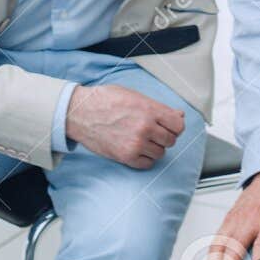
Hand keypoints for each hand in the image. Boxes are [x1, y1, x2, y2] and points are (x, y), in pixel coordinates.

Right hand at [65, 84, 184, 168]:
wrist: (80, 113)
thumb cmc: (104, 100)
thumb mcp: (134, 95)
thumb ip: (158, 107)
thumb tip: (179, 115)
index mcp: (149, 109)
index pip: (178, 125)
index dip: (175, 125)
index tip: (169, 126)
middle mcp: (145, 127)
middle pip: (171, 140)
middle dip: (163, 136)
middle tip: (152, 132)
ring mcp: (136, 144)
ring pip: (160, 153)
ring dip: (154, 147)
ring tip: (140, 139)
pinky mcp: (126, 157)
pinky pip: (147, 163)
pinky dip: (144, 158)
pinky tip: (136, 149)